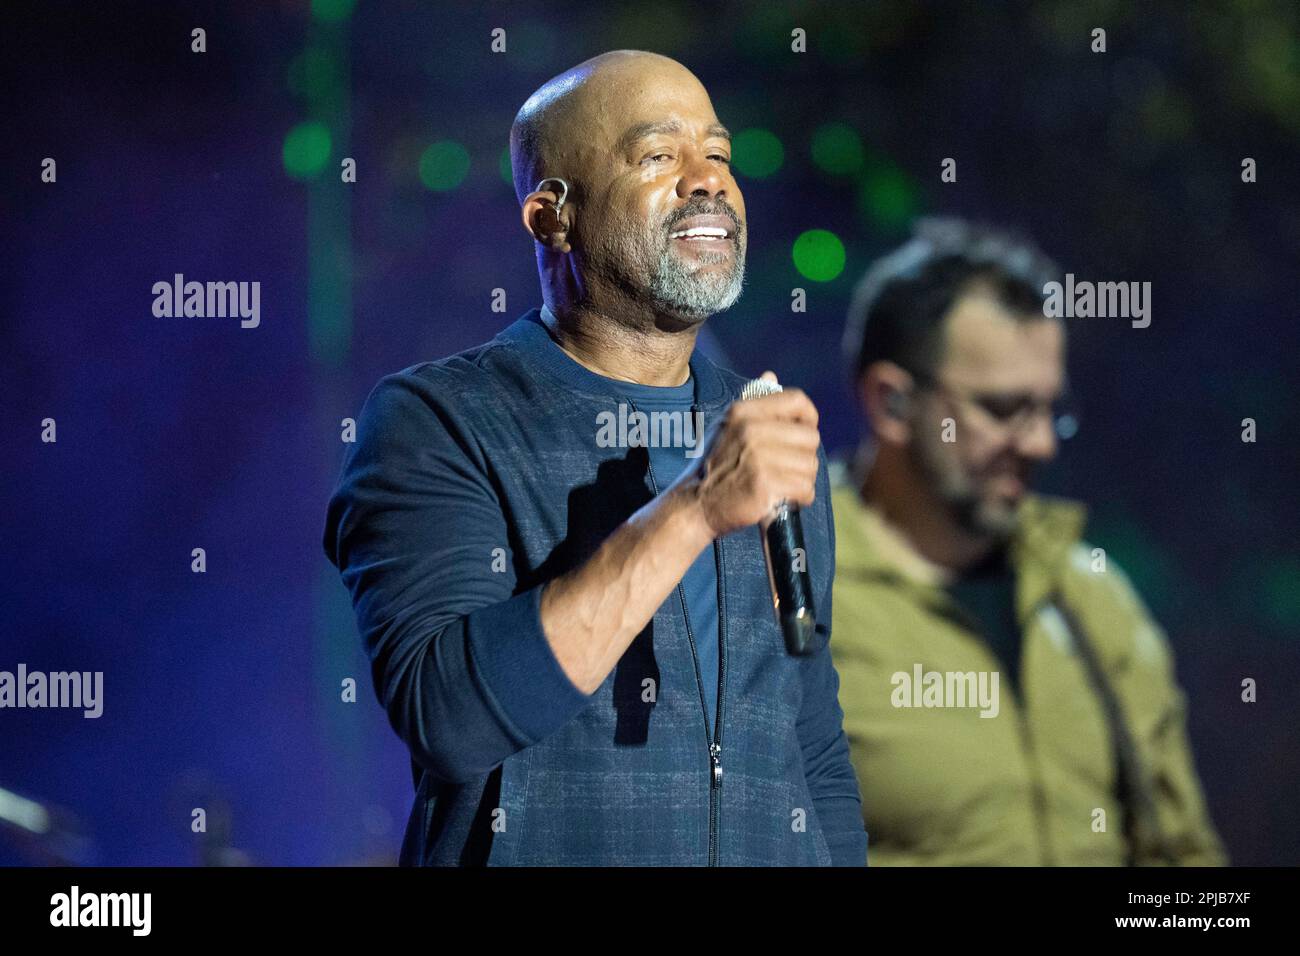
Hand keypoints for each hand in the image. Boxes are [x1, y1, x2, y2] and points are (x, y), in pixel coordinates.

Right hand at [673, 371, 820, 538]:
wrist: (698, 504)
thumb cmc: (719, 465)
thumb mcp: (729, 427)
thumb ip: (754, 403)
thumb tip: (770, 376)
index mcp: (744, 411)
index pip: (798, 401)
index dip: (808, 418)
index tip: (801, 435)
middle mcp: (751, 430)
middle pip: (810, 438)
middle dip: (804, 457)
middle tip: (786, 469)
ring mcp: (758, 456)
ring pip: (810, 466)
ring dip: (802, 480)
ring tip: (781, 484)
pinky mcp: (764, 483)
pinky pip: (805, 489)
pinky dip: (799, 498)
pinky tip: (783, 498)